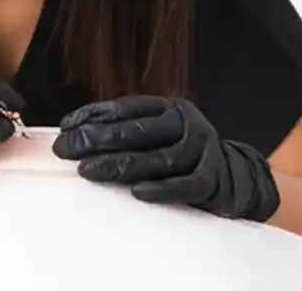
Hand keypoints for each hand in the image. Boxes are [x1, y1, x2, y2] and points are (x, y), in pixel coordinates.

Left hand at [52, 96, 279, 220]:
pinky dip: (161, 189)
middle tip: (66, 148)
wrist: (236, 178)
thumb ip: (124, 128)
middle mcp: (188, 125)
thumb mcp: (157, 132)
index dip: (95, 116)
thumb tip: (71, 129)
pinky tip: (136, 192)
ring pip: (157, 158)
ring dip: (119, 166)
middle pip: (138, 132)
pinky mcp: (212, 181)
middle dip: (97, 139)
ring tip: (86, 171)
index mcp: (170, 108)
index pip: (127, 108)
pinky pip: (185, 186)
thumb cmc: (180, 153)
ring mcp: (202, 152)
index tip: (66, 127)